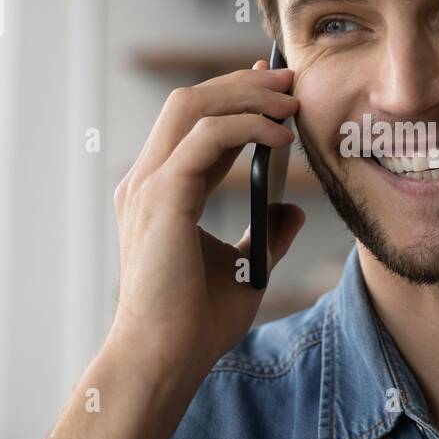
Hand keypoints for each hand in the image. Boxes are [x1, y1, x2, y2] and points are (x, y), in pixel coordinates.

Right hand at [109, 60, 305, 374]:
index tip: (275, 87)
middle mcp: (147, 181)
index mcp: (160, 192)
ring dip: (246, 96)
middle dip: (241, 84)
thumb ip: (265, 234)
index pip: (194, 124)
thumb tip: (291, 209)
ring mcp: (149, 186)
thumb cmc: (195, 323)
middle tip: (289, 79)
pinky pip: (206, 138)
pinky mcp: (162, 197)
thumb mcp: (245, 269)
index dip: (234, 97)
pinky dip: (246, 127)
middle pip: (189, 102)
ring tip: (291, 101)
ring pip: (193, 108)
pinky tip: (281, 136)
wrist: (166, 358)